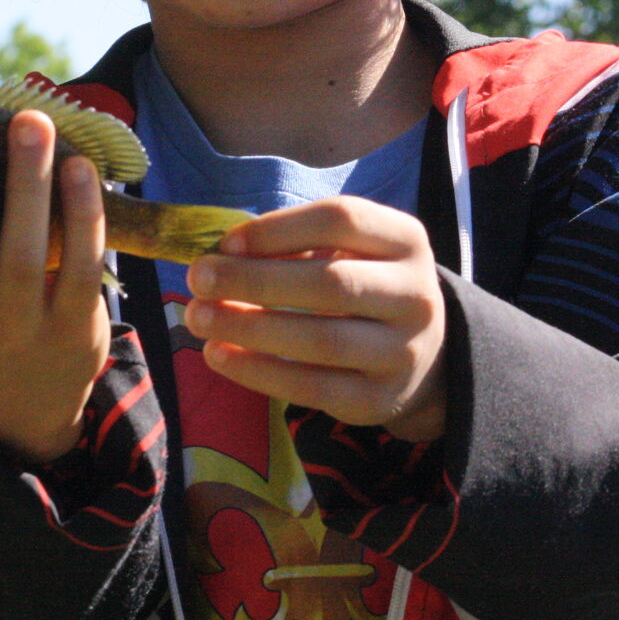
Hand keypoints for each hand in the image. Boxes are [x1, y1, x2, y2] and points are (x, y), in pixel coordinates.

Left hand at [183, 196, 448, 442]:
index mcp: (406, 241)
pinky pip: (313, 387)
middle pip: (331, 283)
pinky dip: (258, 371)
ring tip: (198, 317)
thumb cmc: (363, 285)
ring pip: (321, 339)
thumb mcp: (346, 251)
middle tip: (198, 279)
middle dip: (255, 280)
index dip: (277, 229)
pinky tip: (218, 354)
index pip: (341, 220)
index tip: (226, 243)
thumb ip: (292, 246)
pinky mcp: (379, 399)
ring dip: (249, 327)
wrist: (420, 354)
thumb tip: (220, 256)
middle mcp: (416, 295)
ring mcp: (402, 351)